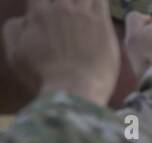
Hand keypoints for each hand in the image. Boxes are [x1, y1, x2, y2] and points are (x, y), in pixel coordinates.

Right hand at [3, 0, 119, 105]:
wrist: (72, 89)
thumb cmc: (42, 76)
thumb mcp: (16, 54)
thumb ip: (14, 30)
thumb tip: (23, 20)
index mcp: (38, 13)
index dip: (42, 4)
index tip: (44, 11)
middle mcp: (60, 8)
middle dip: (62, 3)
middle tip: (65, 13)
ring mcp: (82, 14)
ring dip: (81, 1)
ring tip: (81, 9)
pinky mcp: (101, 24)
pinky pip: (101, 1)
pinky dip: (99, 1)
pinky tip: (98, 6)